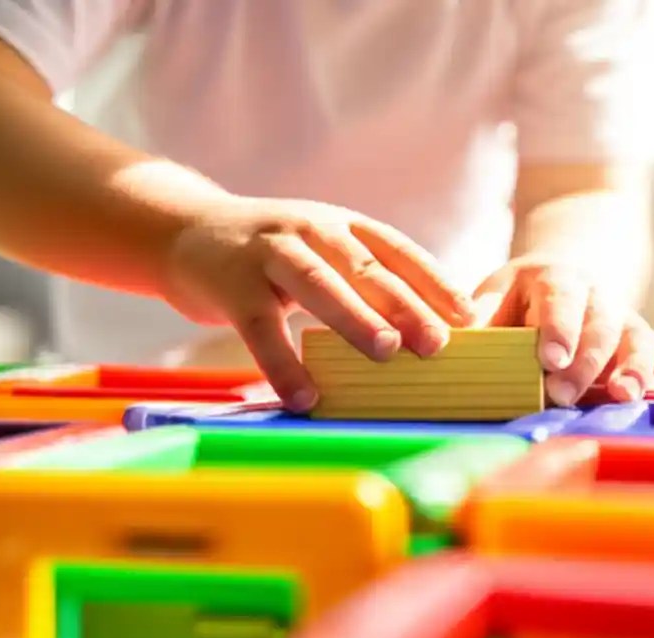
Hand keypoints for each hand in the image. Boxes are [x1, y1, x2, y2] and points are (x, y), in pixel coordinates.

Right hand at [161, 195, 474, 410]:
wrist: (184, 231)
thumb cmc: (270, 255)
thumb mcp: (319, 250)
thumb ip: (362, 280)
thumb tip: (428, 332)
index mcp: (341, 225)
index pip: (397, 249)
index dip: (434, 280)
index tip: (469, 316)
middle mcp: (310, 230)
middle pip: (364, 266)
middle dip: (405, 303)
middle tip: (437, 341)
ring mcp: (268, 253)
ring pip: (317, 285)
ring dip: (354, 318)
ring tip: (386, 352)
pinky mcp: (231, 285)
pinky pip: (260, 328)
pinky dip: (284, 363)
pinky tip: (306, 395)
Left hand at [473, 256, 653, 406]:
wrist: (562, 271)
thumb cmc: (516, 295)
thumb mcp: (492, 293)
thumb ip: (479, 318)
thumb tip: (453, 342)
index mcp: (554, 279)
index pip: (559, 302)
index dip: (557, 329)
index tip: (549, 357)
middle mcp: (596, 296)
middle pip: (598, 327)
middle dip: (585, 363)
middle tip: (565, 394)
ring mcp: (622, 317)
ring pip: (635, 339)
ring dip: (634, 368)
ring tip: (627, 396)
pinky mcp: (639, 339)